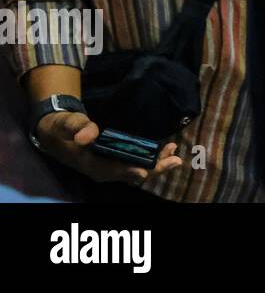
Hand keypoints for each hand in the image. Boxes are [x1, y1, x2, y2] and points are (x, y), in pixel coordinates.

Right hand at [35, 111, 182, 185]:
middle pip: (131, 173)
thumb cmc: (61, 127)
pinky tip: (165, 151)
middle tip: (175, 159)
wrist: (56, 133)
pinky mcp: (114, 162)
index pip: (112, 171)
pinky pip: (135, 164)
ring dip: (156, 164)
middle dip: (153, 169)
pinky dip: (151, 160)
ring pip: (136, 170)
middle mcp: (102, 170)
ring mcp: (109, 167)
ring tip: (175, 154)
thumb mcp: (65, 123)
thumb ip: (76, 126)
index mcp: (90, 164)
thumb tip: (87, 135)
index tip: (145, 171)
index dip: (129, 171)